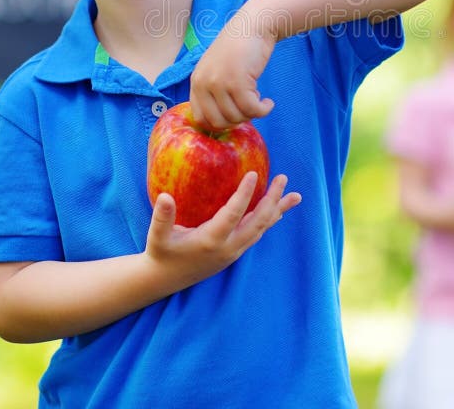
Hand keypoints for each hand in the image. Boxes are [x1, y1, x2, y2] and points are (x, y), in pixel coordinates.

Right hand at [144, 172, 301, 288]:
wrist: (165, 280)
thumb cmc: (161, 253)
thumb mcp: (157, 237)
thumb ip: (161, 217)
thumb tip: (164, 196)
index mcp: (211, 240)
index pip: (233, 214)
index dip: (244, 194)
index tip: (254, 174)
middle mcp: (228, 247)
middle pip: (258, 222)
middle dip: (273, 200)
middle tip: (283, 178)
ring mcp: (234, 251)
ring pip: (261, 229)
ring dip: (278, 210)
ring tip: (295, 196)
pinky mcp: (234, 252)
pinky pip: (257, 234)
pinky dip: (269, 220)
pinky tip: (278, 210)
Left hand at [189, 9, 276, 129]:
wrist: (253, 25)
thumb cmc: (239, 48)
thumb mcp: (217, 69)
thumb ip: (214, 91)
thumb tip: (223, 123)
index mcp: (196, 82)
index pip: (201, 118)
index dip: (220, 123)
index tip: (235, 117)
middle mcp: (204, 84)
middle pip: (219, 122)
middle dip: (238, 121)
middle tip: (249, 109)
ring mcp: (220, 83)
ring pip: (237, 117)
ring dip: (252, 114)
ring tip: (259, 101)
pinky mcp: (238, 82)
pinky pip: (252, 110)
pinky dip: (263, 110)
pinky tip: (268, 103)